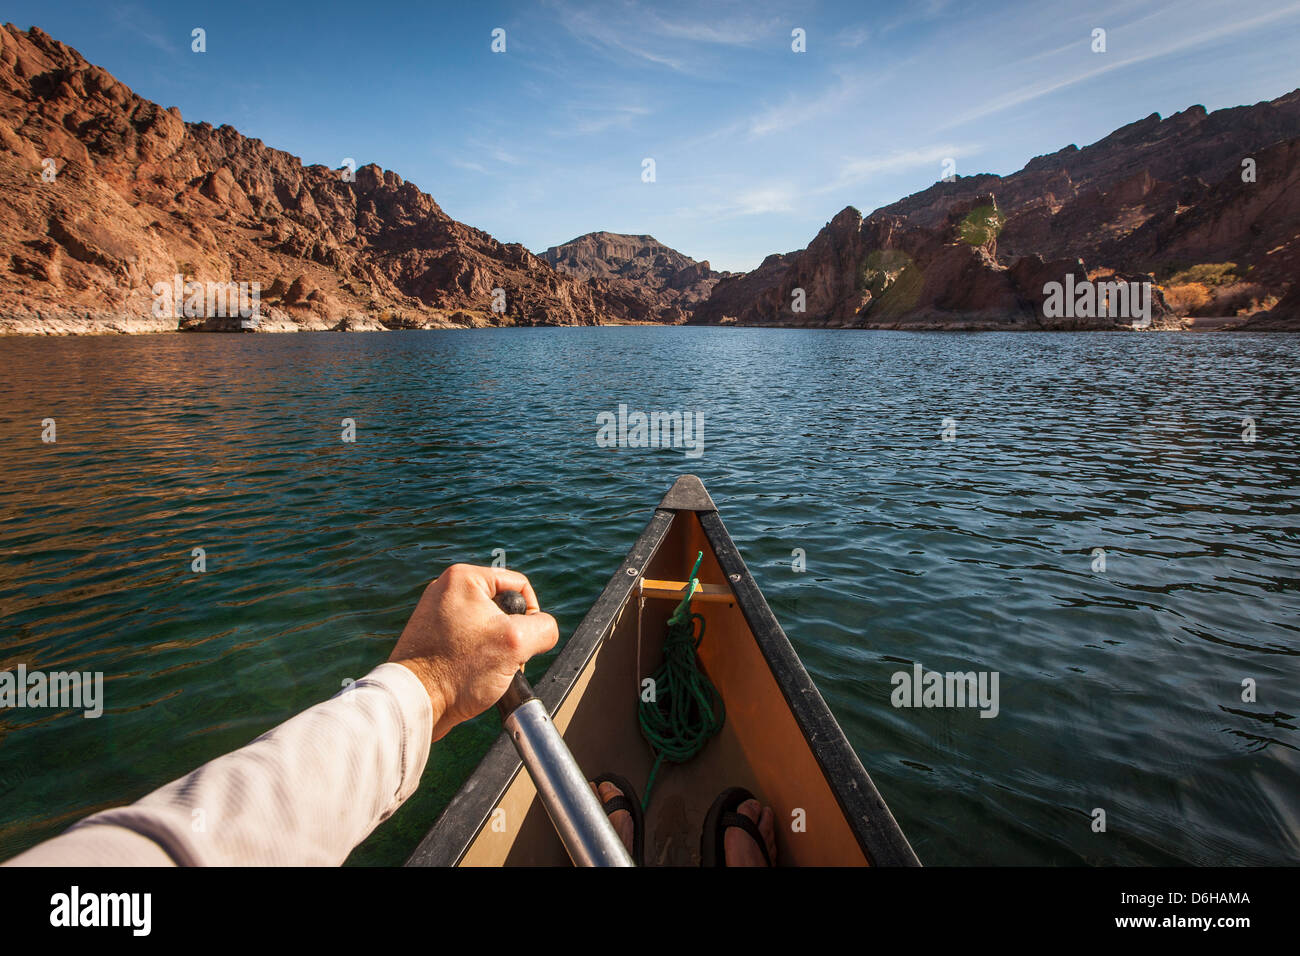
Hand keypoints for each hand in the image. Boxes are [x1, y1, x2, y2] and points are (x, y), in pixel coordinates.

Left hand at [389, 564, 558, 740]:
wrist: (415, 704)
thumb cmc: (458, 670)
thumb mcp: (515, 643)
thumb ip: (543, 628)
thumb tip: (544, 630)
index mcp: (463, 578)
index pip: (519, 586)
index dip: (531, 616)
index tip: (522, 642)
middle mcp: (446, 590)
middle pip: (504, 608)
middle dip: (512, 637)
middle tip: (503, 660)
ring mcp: (436, 615)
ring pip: (489, 627)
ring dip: (497, 651)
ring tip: (486, 671)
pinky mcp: (432, 638)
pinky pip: (469, 642)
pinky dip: (477, 659)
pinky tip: (472, 676)